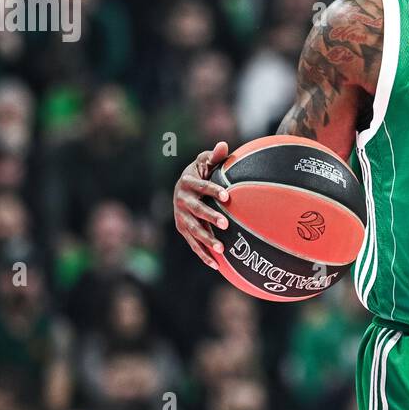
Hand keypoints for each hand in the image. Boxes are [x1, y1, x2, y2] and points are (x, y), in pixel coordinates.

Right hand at [173, 141, 231, 270]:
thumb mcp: (205, 162)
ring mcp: (181, 217)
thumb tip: (224, 145)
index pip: (201, 187)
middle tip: (226, 223)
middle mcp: (181, 201)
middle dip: (210, 217)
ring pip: (194, 230)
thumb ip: (214, 156)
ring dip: (207, 240)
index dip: (213, 190)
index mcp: (188, 183)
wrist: (182, 188)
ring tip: (222, 248)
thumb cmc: (200, 172)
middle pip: (196, 210)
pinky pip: (193, 244)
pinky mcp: (183, 230)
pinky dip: (203, 255)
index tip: (227, 196)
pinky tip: (216, 265)